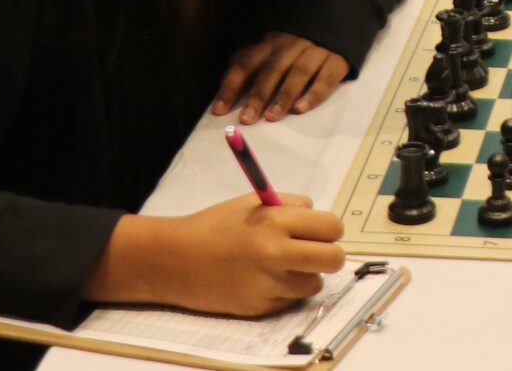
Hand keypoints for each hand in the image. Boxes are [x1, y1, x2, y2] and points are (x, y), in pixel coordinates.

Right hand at [143, 194, 346, 315]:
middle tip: (316, 252)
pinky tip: (263, 280)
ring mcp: (269, 284)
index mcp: (276, 222)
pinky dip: (285, 291)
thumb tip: (318, 215)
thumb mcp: (253, 203)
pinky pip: (291, 300)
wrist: (177, 261)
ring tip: (282, 265)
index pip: (331, 227)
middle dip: (331, 255)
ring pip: (315, 284)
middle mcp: (276, 254)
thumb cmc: (215, 226)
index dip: (330, 230)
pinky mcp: (260, 307)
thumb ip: (290, 206)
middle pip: (334, 259)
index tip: (322, 231)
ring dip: (306, 275)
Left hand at [213, 30, 352, 123]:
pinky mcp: (337, 60)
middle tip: (246, 118)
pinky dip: (314, 94)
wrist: (341, 17)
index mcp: (272, 42)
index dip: (231, 86)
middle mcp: (292, 45)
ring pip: (298, 73)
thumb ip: (251, 59)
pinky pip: (325, 78)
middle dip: (258, 94)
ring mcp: (316, 51)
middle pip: (272, 70)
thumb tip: (223, 81)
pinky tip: (302, 108)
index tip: (218, 110)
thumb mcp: (274, 43)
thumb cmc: (300, 42)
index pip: (247, 63)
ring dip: (284, 96)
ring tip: (272, 117)